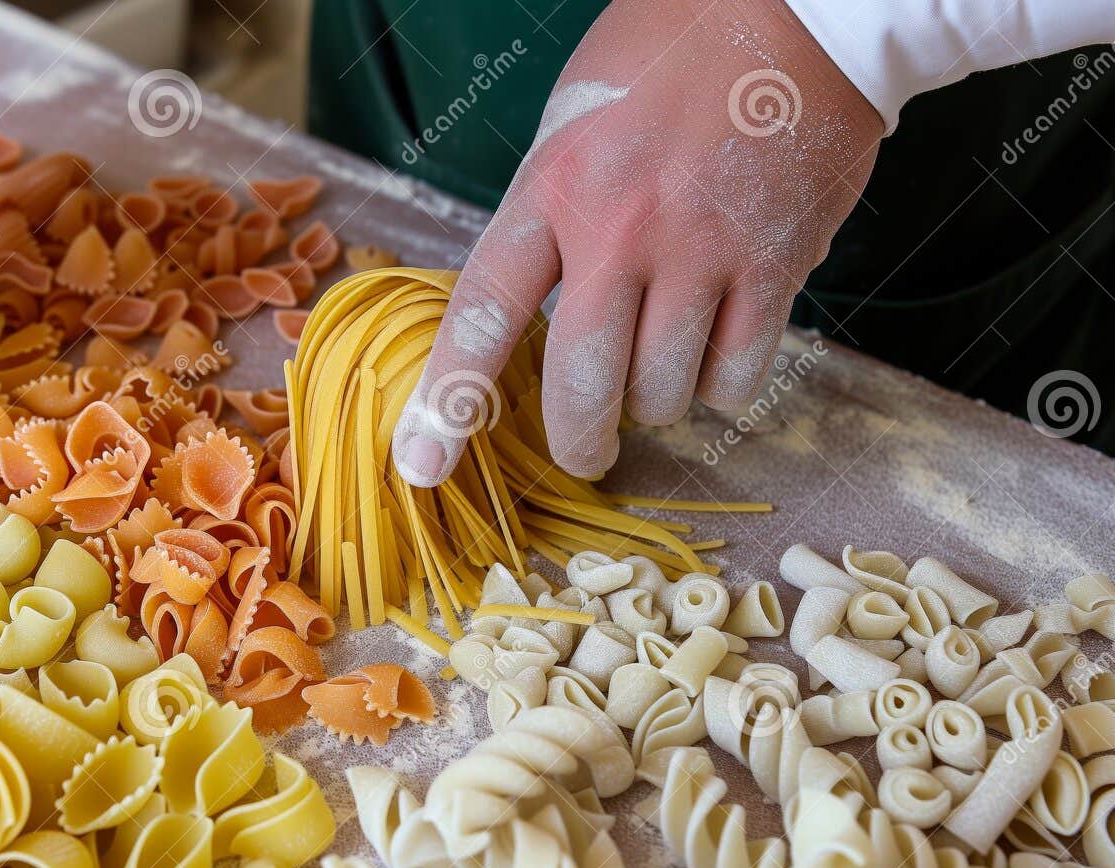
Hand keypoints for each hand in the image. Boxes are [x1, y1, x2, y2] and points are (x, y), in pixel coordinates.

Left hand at [391, 0, 881, 484]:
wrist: (799, 4)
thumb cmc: (668, 58)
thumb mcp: (570, 123)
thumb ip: (544, 216)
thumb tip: (523, 315)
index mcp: (554, 186)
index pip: (483, 316)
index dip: (449, 403)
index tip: (423, 465)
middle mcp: (622, 228)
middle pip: (583, 385)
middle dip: (578, 441)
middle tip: (584, 453)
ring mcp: (704, 250)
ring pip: (664, 392)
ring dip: (656, 403)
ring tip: (659, 371)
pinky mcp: (777, 263)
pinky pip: (737, 375)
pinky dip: (721, 384)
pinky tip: (715, 351)